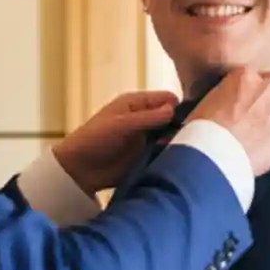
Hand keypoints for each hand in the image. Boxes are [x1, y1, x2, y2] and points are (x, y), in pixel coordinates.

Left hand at [53, 90, 178, 194]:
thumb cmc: (93, 139)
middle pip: (173, 119)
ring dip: (178, 143)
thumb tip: (173, 109)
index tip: (190, 120)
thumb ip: (147, 118)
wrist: (79, 170)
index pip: (167, 99)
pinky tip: (179, 163)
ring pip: (172, 138)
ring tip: (184, 152)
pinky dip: (172, 157)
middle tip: (190, 139)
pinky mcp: (147, 158)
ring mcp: (147, 139)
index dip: (179, 107)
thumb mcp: (120, 124)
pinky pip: (166, 155)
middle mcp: (146, 119)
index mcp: (137, 104)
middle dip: (183, 127)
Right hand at [188, 68, 269, 175]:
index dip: (256, 89)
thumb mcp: (205, 104)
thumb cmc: (201, 131)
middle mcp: (268, 87)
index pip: (258, 75)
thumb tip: (221, 104)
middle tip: (269, 111)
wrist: (214, 154)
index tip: (250, 101)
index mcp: (244, 77)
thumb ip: (222, 97)